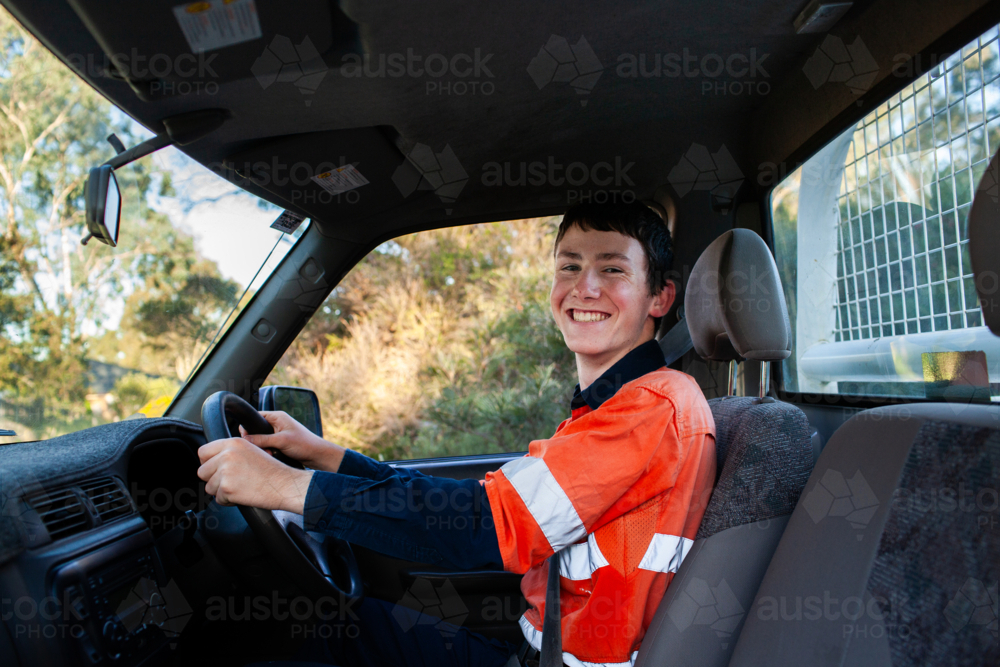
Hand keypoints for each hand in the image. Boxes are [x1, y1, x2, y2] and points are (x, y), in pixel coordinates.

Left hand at [197, 437, 314, 512]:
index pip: (203, 452)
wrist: (284, 484)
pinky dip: (228, 501)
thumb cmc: (273, 471)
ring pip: (209, 487)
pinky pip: (218, 499)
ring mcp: (225, 471)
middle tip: (229, 481)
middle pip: (202, 471)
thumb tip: (214, 461)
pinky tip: (242, 494)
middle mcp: (227, 455)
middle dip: (213, 479)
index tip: (214, 469)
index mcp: (233, 443)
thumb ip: (231, 452)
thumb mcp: (252, 450)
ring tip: (239, 487)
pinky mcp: (227, 488)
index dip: (207, 463)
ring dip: (221, 491)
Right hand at [239, 411, 347, 472]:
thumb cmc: (304, 444)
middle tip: (262, 449)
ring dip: (263, 448)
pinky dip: (269, 451)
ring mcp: (279, 433)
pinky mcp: (281, 442)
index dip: (249, 427)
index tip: (246, 438)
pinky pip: (268, 445)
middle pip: (257, 430)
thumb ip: (262, 439)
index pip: (256, 417)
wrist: (317, 455)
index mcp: (277, 417)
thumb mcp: (281, 441)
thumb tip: (245, 439)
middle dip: (257, 441)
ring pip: (262, 440)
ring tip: (270, 453)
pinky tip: (273, 456)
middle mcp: (277, 423)